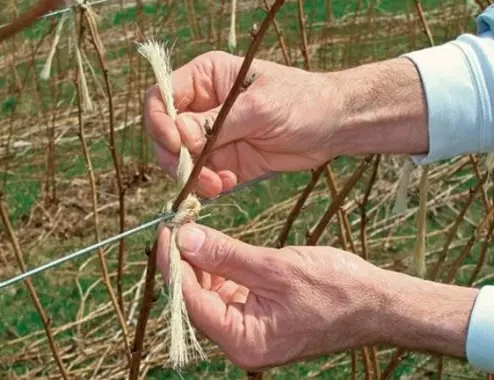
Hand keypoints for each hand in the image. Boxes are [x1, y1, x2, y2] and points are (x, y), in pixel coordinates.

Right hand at [145, 52, 428, 197]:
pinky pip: (202, 178)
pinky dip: (209, 186)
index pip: (161, 98)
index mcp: (205, 80)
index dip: (160, 123)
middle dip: (177, 158)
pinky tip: (227, 184)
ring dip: (193, 177)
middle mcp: (202, 107)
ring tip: (218, 184)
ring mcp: (212, 137)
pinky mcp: (224, 162)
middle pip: (165, 135)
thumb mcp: (258, 107)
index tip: (177, 144)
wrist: (333, 127)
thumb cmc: (301, 101)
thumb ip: (216, 123)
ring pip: (181, 162)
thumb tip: (179, 136)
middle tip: (198, 173)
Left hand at [156, 224, 475, 370]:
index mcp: (242, 341)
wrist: (378, 305)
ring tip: (194, 230)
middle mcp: (241, 343)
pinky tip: (216, 247)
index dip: (173, 265)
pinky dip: (221, 270)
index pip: (191, 302)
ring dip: (202, 264)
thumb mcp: (276, 268)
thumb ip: (226, 255)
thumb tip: (184, 239)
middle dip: (185, 262)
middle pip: (196, 300)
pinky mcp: (259, 318)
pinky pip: (229, 294)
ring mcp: (250, 332)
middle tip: (179, 225)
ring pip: (210, 295)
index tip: (166, 230)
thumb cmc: (336, 290)